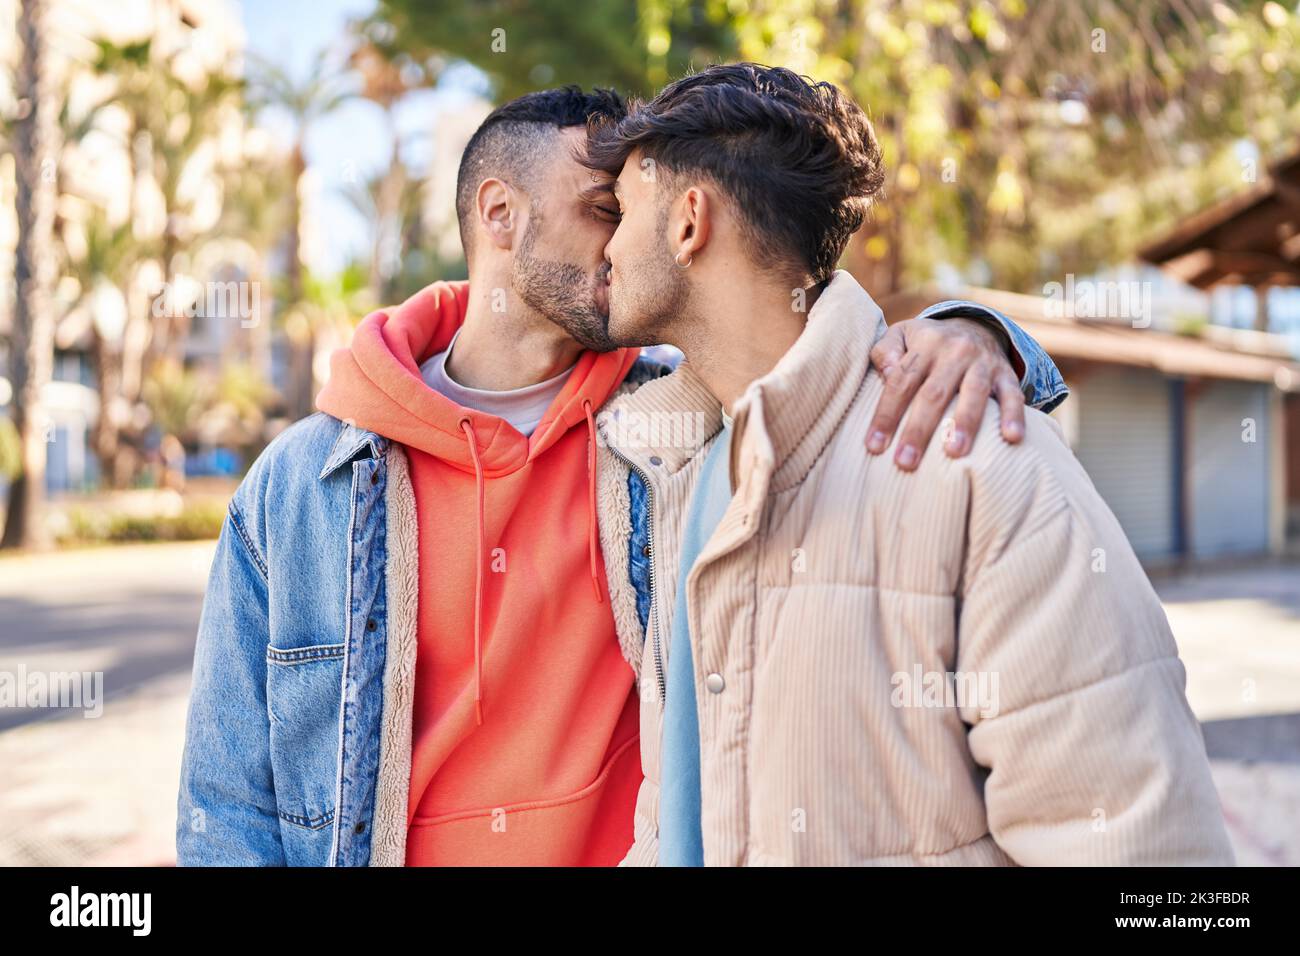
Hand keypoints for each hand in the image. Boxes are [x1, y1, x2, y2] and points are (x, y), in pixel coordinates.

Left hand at [865, 316, 1024, 470]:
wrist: (975, 326)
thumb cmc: (926, 343)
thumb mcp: (900, 335)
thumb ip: (885, 353)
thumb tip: (886, 374)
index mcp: (925, 345)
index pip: (901, 382)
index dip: (886, 415)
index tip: (874, 446)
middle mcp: (954, 351)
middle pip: (933, 393)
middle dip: (919, 430)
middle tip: (906, 462)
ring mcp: (983, 363)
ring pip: (973, 394)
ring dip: (964, 423)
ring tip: (953, 453)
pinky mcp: (1007, 374)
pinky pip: (1013, 395)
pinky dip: (1013, 415)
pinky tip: (1011, 438)